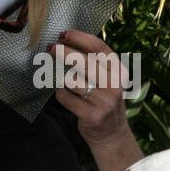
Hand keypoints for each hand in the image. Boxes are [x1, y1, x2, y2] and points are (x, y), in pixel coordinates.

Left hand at [51, 30, 130, 144]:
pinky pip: (66, 97)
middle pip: (84, 61)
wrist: (112, 136)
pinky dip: (61, 95)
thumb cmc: (105, 103)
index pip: (99, 48)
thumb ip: (95, 65)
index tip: (63, 34)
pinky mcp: (92, 115)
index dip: (79, 38)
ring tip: (68, 86)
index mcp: (119, 72)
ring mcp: (105, 101)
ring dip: (64, 81)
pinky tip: (66, 97)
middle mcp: (115, 85)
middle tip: (50, 48)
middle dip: (64, 52)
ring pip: (72, 80)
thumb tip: (67, 43)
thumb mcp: (109, 82)